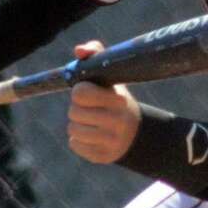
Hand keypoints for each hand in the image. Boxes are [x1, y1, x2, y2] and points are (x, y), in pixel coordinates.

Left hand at [67, 40, 141, 163]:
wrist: (135, 133)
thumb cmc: (115, 98)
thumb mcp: (110, 76)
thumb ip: (95, 55)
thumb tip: (79, 51)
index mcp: (118, 100)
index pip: (80, 93)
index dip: (80, 92)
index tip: (87, 92)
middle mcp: (117, 122)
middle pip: (73, 112)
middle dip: (78, 109)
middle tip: (90, 109)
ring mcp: (111, 142)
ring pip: (73, 129)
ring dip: (77, 124)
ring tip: (90, 122)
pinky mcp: (102, 156)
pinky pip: (75, 144)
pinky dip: (78, 139)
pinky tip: (91, 136)